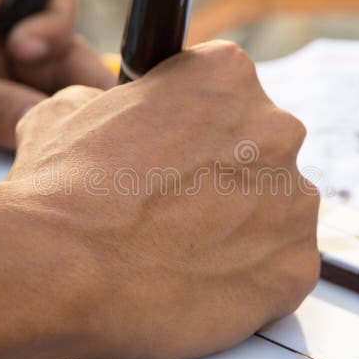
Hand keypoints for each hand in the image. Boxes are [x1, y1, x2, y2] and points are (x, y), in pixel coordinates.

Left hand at [0, 0, 112, 176]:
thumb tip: (50, 124)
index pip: (47, 6)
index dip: (54, 28)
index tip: (29, 54)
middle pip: (58, 65)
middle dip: (71, 90)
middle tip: (78, 122)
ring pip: (45, 111)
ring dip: (55, 129)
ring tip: (60, 151)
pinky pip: (19, 148)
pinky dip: (32, 159)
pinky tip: (35, 171)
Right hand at [4, 41, 319, 358]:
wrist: (64, 270)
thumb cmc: (62, 191)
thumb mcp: (68, 110)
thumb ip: (113, 101)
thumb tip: (110, 112)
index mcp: (226, 75)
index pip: (226, 91)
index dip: (195, 127)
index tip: (175, 153)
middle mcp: (276, 128)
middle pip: (261, 150)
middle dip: (224, 176)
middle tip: (175, 208)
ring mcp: (294, 201)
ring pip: (276, 211)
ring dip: (241, 227)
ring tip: (183, 252)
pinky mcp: (296, 267)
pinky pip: (281, 269)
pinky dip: (250, 279)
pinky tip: (202, 284)